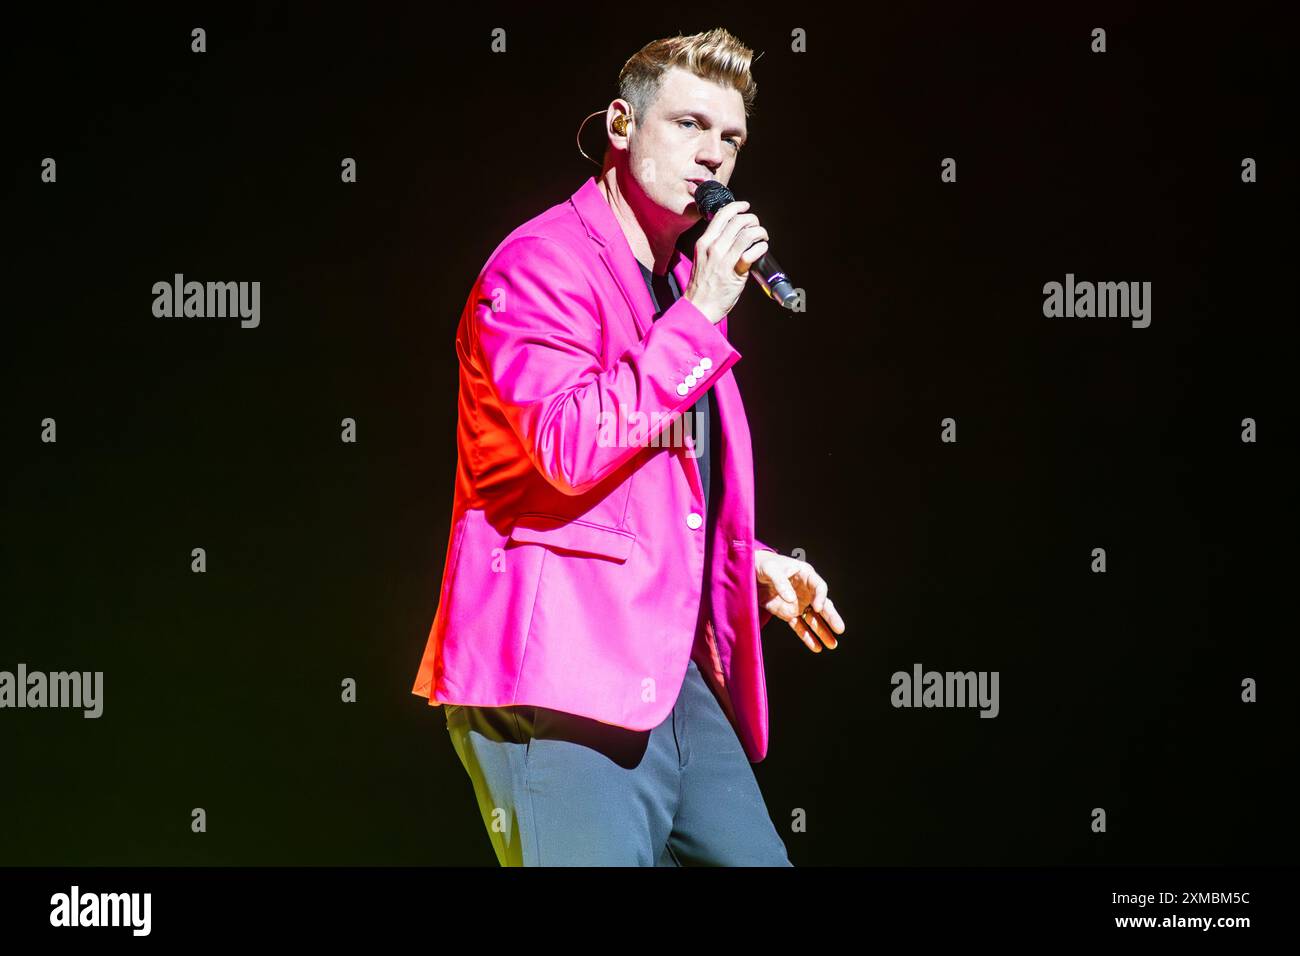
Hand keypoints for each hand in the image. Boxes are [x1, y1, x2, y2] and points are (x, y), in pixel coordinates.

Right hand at [684, 200, 769, 323]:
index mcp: (704, 242)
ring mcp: (724, 259)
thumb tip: (732, 236)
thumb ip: (713, 246)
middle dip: (752, 220)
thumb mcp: (702, 259)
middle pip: (738, 221)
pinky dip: (761, 247)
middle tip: (757, 227)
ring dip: (760, 232)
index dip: (737, 207)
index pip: (722, 215)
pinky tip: (762, 249)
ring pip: (747, 233)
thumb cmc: (701, 286)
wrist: (698, 307)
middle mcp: (713, 248)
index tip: (745, 207)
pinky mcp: (735, 272)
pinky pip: (752, 251)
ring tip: (763, 237)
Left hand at [754, 550, 845, 651]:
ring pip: (813, 619)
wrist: (752, 572)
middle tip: (840, 629)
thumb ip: (780, 582)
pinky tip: (816, 647)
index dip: (820, 597)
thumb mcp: (771, 569)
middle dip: (831, 617)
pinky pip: (800, 627)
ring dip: (822, 631)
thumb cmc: (764, 564)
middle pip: (822, 605)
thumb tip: (791, 599)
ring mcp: (799, 603)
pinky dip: (807, 637)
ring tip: (832, 645)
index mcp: (806, 575)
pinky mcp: (789, 614)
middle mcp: (806, 591)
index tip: (817, 608)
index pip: (819, 587)